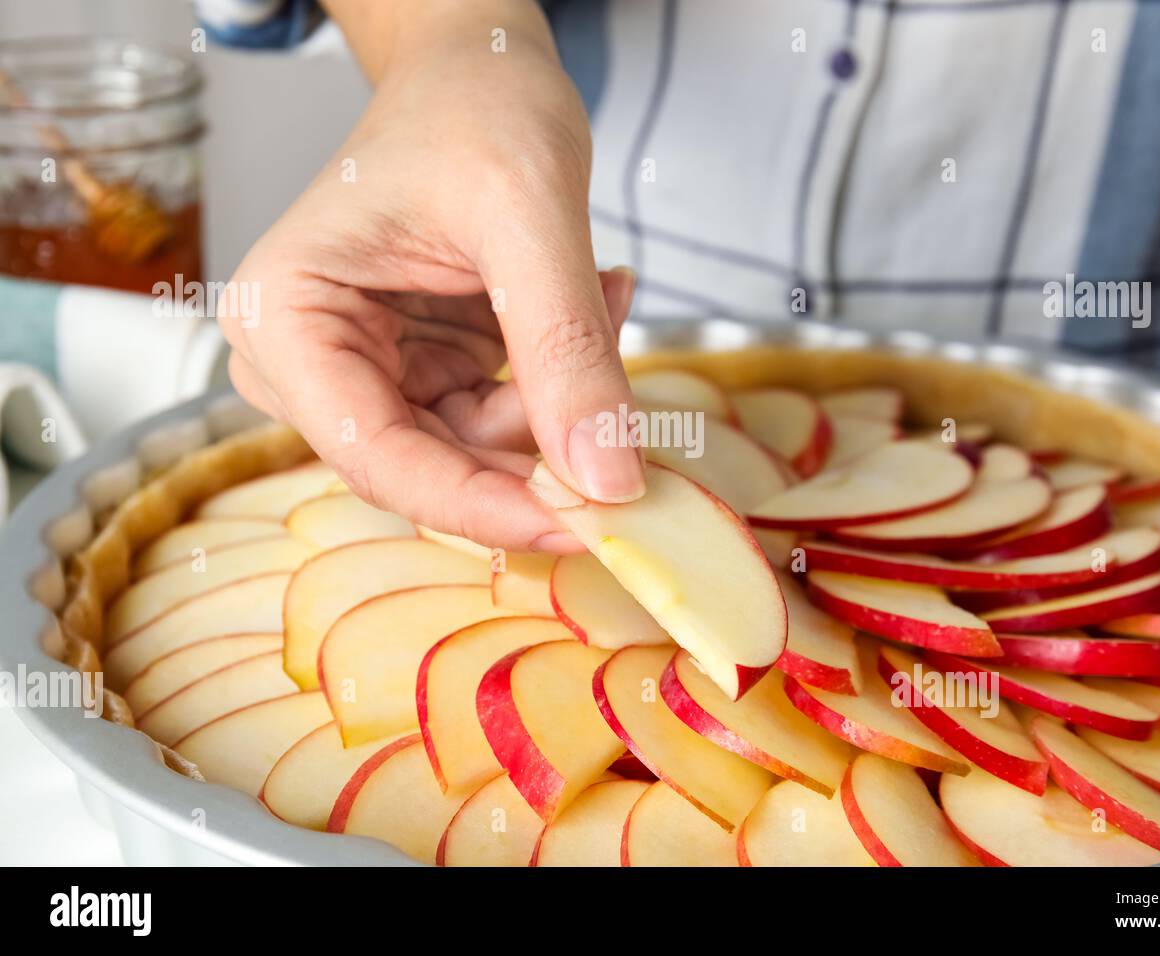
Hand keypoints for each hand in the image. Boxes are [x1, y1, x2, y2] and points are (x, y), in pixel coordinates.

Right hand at [218, 1, 642, 551]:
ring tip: (603, 296)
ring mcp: (367, 370)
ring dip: (559, 401)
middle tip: (628, 431)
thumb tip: (607, 480)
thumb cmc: (472, 104)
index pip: (377, 457)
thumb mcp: (530, 217)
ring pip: (475, 452)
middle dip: (533, 456)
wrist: (475, 65)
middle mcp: (308, 360)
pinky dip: (559, 380)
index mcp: (286, 317)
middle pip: (426, 467)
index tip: (582, 523)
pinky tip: (593, 298)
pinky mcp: (422, 370)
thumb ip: (566, 350)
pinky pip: (500, 418)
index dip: (481, 505)